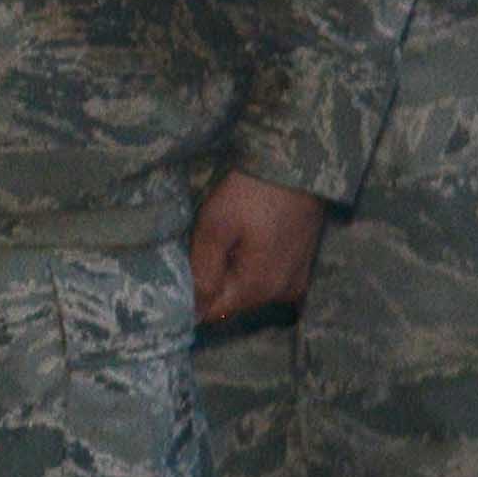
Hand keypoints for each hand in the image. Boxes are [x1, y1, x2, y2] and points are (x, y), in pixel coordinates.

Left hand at [185, 169, 322, 327]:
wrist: (297, 166)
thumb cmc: (251, 193)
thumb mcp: (215, 227)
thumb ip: (202, 271)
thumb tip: (191, 311)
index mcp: (258, 287)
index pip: (212, 311)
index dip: (189, 298)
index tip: (175, 275)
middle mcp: (281, 293)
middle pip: (231, 302)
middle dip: (210, 283)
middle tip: (199, 248)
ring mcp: (295, 281)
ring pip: (248, 290)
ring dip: (230, 274)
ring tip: (223, 240)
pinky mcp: (302, 267)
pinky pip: (266, 279)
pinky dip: (249, 266)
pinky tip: (243, 241)